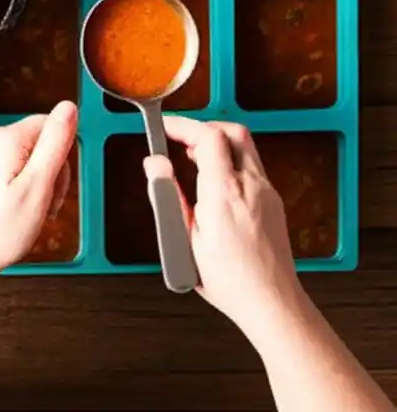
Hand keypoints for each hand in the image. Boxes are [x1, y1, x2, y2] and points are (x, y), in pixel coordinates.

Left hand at [0, 101, 76, 284]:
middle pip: (37, 141)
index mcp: (0, 138)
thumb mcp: (37, 188)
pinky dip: (15, 187)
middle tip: (41, 205)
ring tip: (25, 211)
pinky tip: (10, 209)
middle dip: (47, 173)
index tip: (53, 186)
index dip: (61, 159)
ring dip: (33, 183)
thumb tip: (69, 108)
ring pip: (24, 156)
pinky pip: (6, 166)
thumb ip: (55, 144)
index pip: (51, 126)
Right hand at [152, 117, 304, 336]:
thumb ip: (169, 196)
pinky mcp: (274, 202)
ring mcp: (267, 192)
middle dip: (203, 127)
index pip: (208, 137)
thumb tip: (154, 165)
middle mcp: (252, 187)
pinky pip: (253, 166)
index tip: (165, 128)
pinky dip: (230, 161)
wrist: (271, 301)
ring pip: (246, 147)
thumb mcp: (186, 240)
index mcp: (225, 194)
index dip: (183, 126)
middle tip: (180, 138)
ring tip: (193, 159)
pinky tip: (214, 181)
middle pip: (233, 132)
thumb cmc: (229, 280)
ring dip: (218, 143)